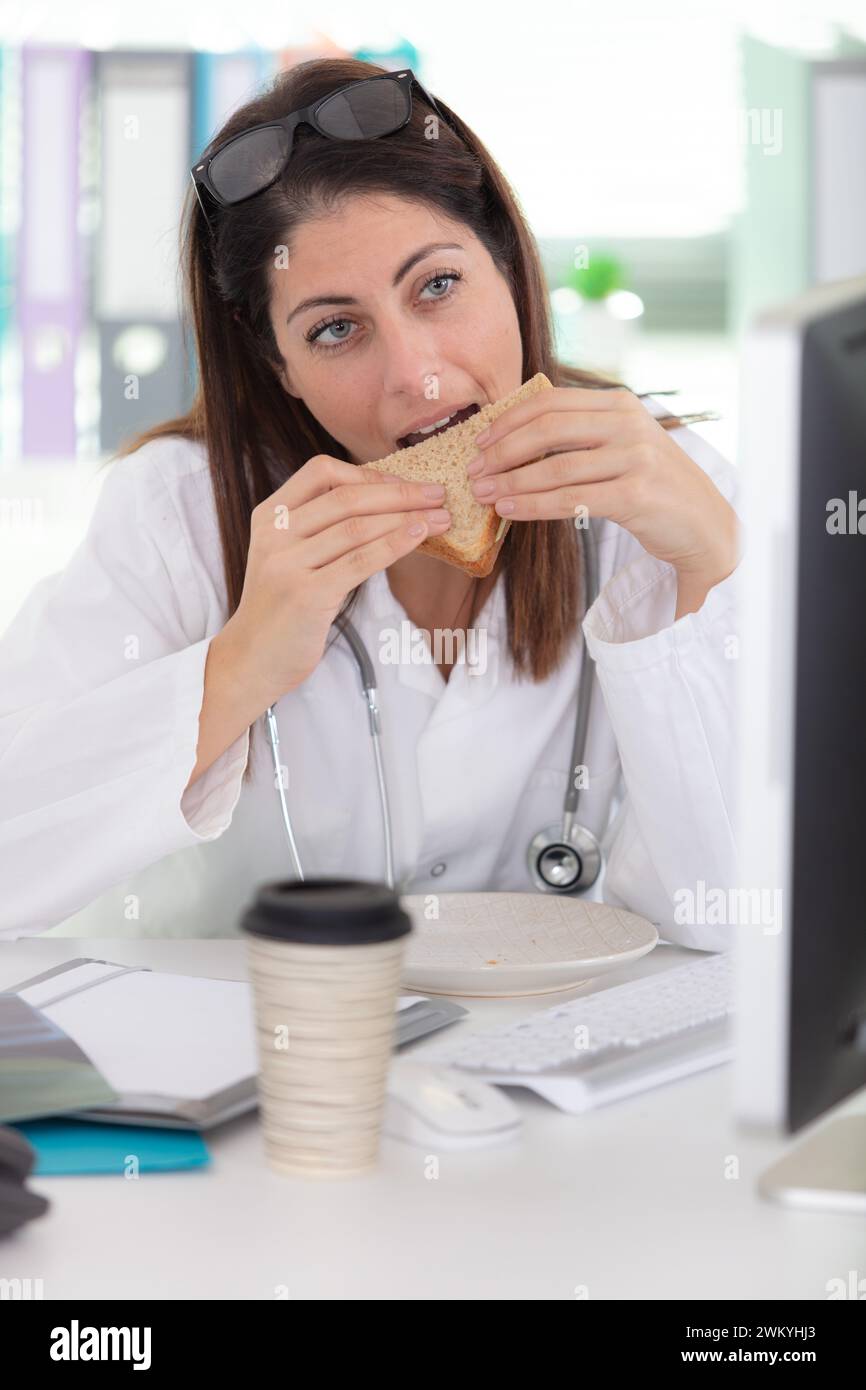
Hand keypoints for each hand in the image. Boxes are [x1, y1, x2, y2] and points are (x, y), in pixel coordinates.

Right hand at [223, 455, 450, 706]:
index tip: (404, 482)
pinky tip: (419, 536)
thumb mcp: (289, 556)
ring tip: (441, 518)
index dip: (368, 473)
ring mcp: (288, 564)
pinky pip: (360, 561)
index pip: (321, 472)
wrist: (252, 659)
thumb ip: (320, 528)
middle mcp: (275, 534)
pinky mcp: (306, 595)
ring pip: (357, 528)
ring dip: (406, 518)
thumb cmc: (282, 608)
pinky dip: (395, 544)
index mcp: (270, 515)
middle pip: (347, 498)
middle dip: (399, 493)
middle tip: (437, 494)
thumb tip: (386, 504)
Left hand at [467, 386, 738, 616]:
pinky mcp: (636, 495)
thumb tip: (513, 439)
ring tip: (484, 495)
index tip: (479, 439)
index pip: (551, 402)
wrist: (703, 525)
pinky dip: (534, 505)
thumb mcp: (622, 446)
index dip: (509, 419)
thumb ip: (582, 435)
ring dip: (512, 482)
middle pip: (548, 428)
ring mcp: (635, 458)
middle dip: (502, 450)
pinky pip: (571, 499)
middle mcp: (629, 424)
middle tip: (474, 471)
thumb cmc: (652, 487)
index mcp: (620, 404)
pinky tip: (510, 510)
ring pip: (555, 467)